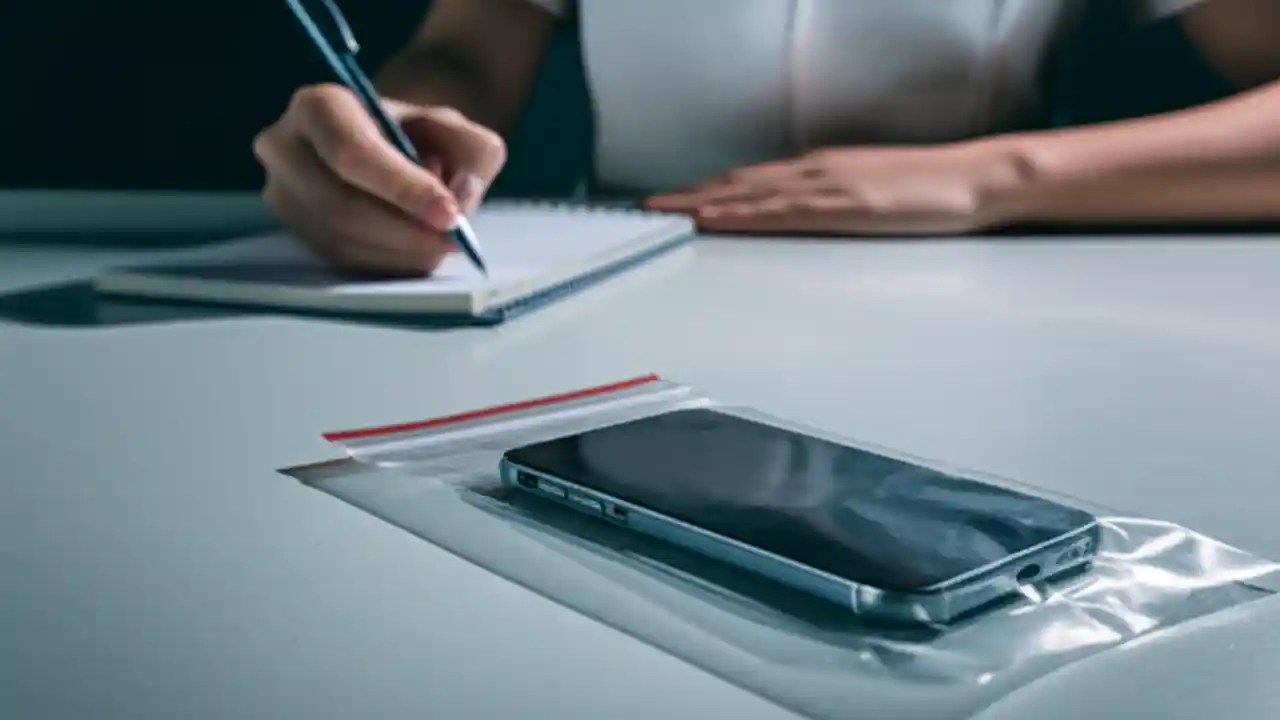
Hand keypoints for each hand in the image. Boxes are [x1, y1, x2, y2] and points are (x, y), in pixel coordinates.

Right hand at [254, 84, 506, 274]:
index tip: (449, 215)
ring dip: (399, 251)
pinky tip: (417, 252)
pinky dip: (388, 263)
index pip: (352, 152)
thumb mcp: (457, 128)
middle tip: (454, 240)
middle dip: (405, 231)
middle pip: (340, 205)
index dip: (402, 189)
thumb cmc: (420, 134)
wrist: (390, 146)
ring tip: (440, 241)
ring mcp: (282, 195)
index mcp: (318, 106)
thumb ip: (472, 152)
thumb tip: (460, 196)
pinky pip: (341, 261)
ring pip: (340, 240)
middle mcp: (284, 148)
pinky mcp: (293, 232)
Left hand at [646, 141, 1032, 234]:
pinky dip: (740, 214)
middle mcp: (816, 170)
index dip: (714, 188)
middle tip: (653, 206)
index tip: (682, 198)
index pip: (756, 179)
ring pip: (750, 194)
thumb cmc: (932, 189)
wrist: (973, 179)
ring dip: (704, 203)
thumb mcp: (875, 192)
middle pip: (741, 183)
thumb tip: (814, 215)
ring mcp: (827, 185)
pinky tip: (714, 219)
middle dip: (694, 194)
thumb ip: (840, 200)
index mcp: (824, 168)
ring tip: (667, 212)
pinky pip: (779, 212)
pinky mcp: (842, 205)